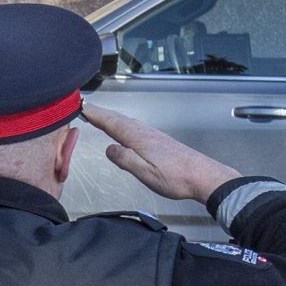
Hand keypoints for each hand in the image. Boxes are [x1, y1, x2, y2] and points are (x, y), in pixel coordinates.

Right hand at [83, 104, 239, 203]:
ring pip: (128, 122)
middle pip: (119, 119)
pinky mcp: (160, 141)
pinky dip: (124, 124)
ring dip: (112, 118)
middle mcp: (146, 133)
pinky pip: (135, 128)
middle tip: (86, 108)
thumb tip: (109, 149)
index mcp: (139, 139)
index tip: (82, 107)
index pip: (113, 124)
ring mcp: (154, 136)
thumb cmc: (176, 178)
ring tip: (100, 116)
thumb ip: (125, 160)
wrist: (203, 176)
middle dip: (101, 113)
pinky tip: (124, 129)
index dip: (96, 115)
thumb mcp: (146, 173)